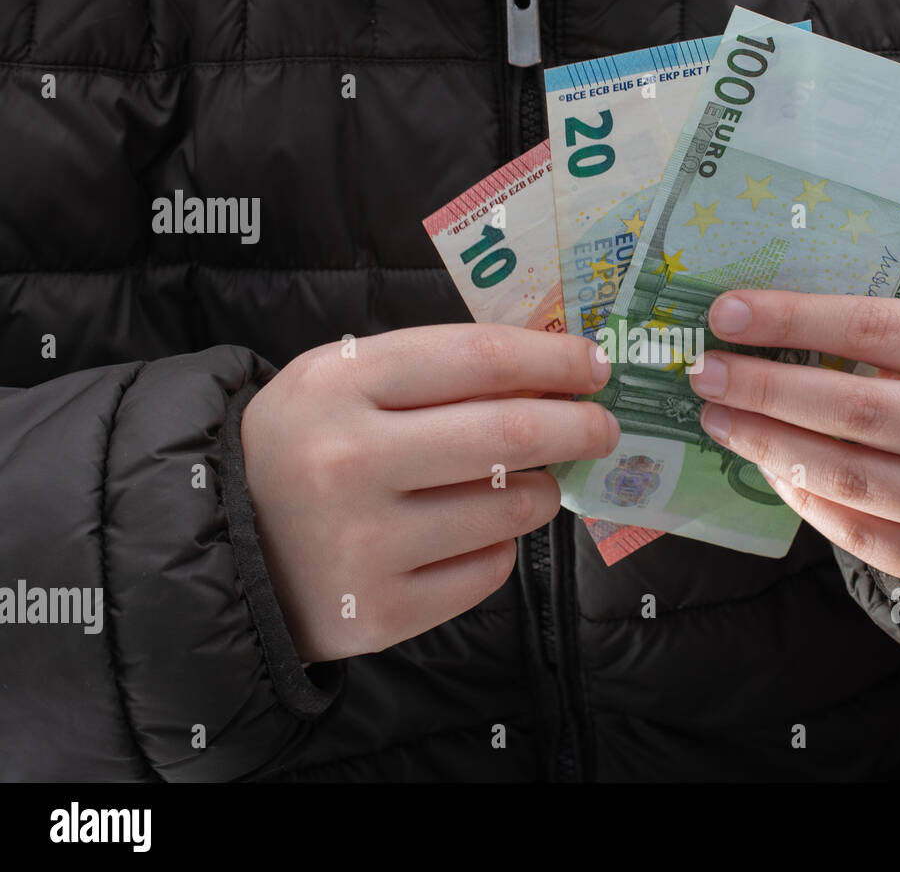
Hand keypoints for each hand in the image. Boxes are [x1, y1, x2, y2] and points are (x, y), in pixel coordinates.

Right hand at [240, 325, 618, 660]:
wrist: (222, 550)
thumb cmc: (305, 448)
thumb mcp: (341, 383)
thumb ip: (436, 372)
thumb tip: (554, 378)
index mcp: (335, 384)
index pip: (479, 359)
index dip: (554, 360)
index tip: (594, 366)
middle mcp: (346, 462)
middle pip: (511, 434)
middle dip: (579, 426)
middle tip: (603, 427)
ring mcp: (363, 545)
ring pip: (512, 509)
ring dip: (541, 491)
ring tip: (525, 484)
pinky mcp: (381, 613)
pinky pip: (489, 571)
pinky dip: (499, 548)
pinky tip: (470, 536)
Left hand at [689, 290, 899, 579]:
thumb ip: (881, 335)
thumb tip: (761, 326)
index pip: (875, 327)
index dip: (794, 318)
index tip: (725, 313)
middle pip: (857, 408)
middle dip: (767, 389)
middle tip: (705, 373)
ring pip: (852, 476)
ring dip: (769, 445)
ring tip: (718, 419)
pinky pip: (861, 534)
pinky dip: (805, 499)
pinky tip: (768, 467)